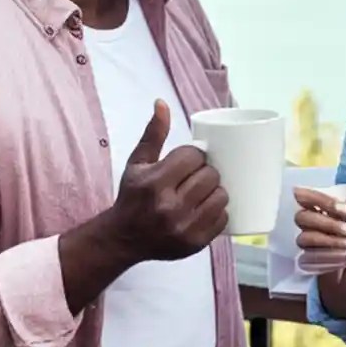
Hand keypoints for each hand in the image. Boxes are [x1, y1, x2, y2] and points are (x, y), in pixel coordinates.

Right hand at [106, 99, 227, 261]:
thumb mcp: (137, 163)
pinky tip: (207, 207)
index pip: (193, 157)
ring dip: (216, 190)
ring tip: (205, 190)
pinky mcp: (195, 244)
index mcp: (154, 183)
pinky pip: (222, 219)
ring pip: (220, 197)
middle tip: (198, 175)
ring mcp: (184, 228)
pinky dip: (218, 211)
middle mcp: (169, 207)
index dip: (195, 155)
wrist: (123, 239)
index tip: (190, 160)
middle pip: (209, 176)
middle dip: (207, 171)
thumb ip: (153, 134)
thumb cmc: (132, 196)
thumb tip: (162, 103)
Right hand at [294, 186, 345, 274]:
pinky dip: (328, 259)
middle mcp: (305, 222)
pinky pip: (308, 260)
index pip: (303, 195)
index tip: (344, 209)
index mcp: (315, 206)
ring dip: (330, 241)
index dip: (321, 200)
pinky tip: (344, 259)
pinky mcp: (305, 262)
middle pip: (302, 217)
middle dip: (328, 224)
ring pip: (304, 239)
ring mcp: (303, 242)